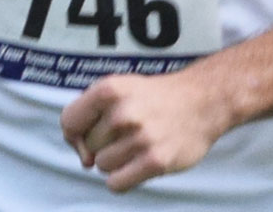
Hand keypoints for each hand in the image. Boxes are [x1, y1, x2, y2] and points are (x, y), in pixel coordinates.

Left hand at [60, 69, 233, 192]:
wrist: (203, 101)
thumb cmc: (154, 97)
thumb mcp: (119, 88)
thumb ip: (90, 115)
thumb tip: (84, 159)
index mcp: (109, 89)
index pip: (69, 122)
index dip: (76, 132)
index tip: (91, 132)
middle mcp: (123, 112)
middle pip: (88, 147)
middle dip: (103, 144)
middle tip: (128, 132)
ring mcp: (140, 138)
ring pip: (102, 166)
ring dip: (116, 161)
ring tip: (137, 145)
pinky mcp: (156, 161)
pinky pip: (117, 184)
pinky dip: (123, 178)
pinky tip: (138, 163)